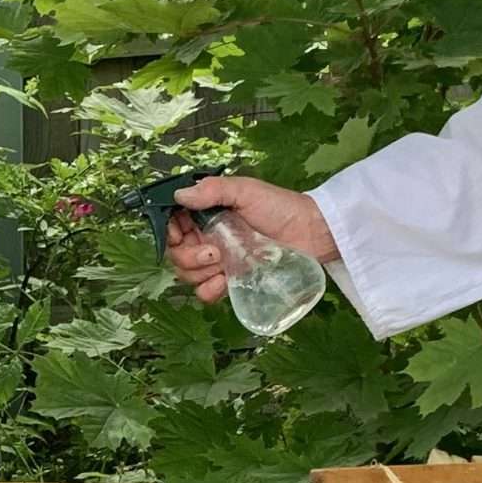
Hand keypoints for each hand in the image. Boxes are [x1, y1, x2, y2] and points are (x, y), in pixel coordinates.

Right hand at [167, 177, 336, 306]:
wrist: (312, 233)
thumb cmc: (280, 207)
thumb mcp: (245, 191)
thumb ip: (212, 190)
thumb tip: (179, 195)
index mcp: (207, 212)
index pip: (173, 224)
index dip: (169, 231)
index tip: (180, 233)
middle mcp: (208, 236)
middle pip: (177, 253)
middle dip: (188, 256)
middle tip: (213, 252)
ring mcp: (219, 260)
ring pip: (188, 273)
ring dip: (199, 272)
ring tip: (222, 264)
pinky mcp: (232, 280)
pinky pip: (206, 292)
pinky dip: (209, 290)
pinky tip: (223, 282)